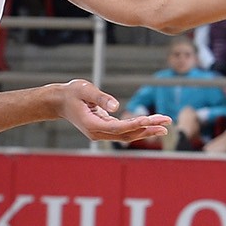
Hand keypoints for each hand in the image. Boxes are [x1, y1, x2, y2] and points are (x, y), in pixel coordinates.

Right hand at [54, 79, 171, 142]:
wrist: (59, 102)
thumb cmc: (71, 93)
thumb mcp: (84, 90)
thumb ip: (100, 98)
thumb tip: (116, 106)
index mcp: (92, 125)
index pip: (118, 127)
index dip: (134, 124)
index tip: (149, 119)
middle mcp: (98, 133)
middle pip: (127, 134)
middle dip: (147, 129)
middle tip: (166, 123)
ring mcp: (101, 134)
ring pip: (127, 135)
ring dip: (146, 130)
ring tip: (164, 126)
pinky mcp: (104, 130)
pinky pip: (124, 132)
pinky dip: (138, 128)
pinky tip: (151, 124)